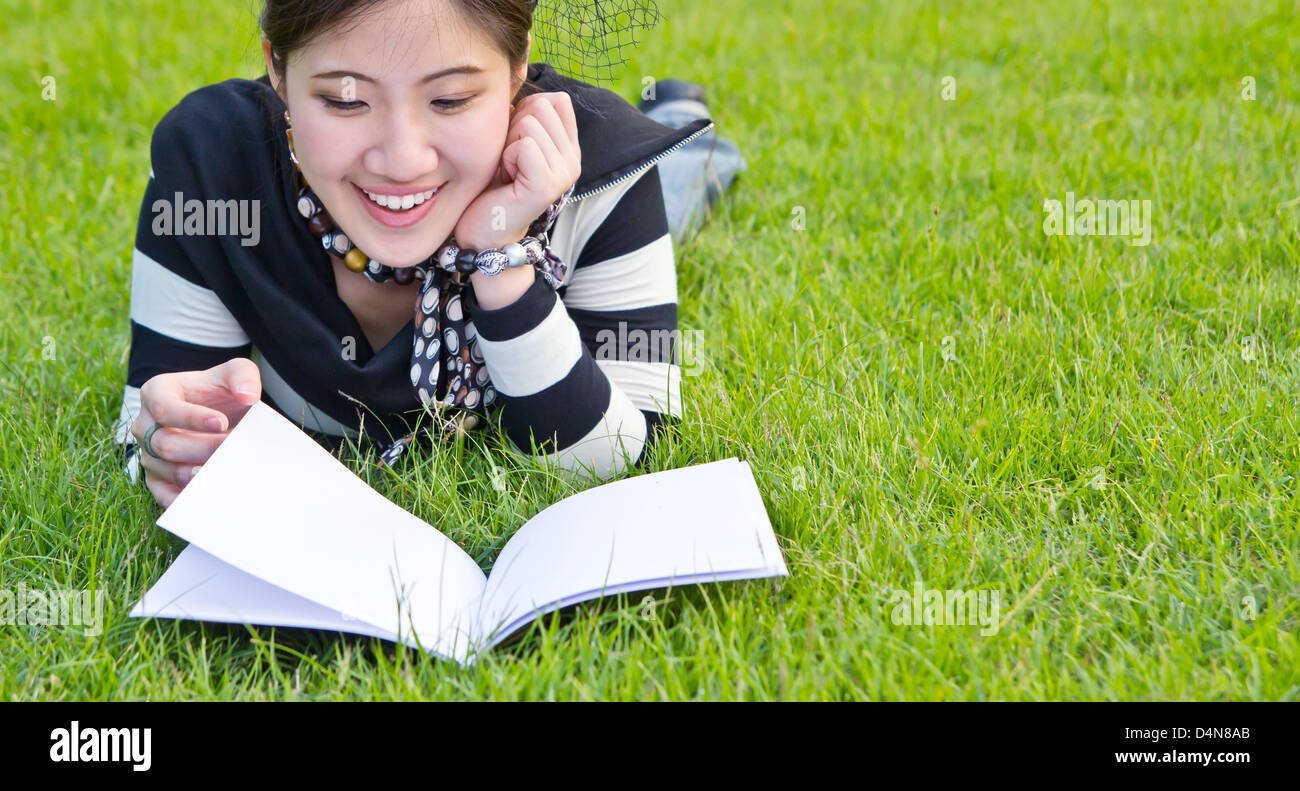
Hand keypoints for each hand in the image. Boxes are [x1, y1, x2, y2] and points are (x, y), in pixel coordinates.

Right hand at [130, 357, 261, 507]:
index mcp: (156, 392)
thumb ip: (243, 375)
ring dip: (199, 473)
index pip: (165, 409)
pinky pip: (161, 494)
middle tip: (232, 450)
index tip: (223, 423)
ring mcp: (148, 453)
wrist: (221, 413)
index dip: (193, 418)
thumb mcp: (235, 373)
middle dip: (203, 449)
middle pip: (165, 444)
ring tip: (227, 471)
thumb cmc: (222, 391)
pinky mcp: (156, 478)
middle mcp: (145, 424)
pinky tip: (207, 498)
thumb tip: (248, 394)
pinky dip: (183, 499)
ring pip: (167, 470)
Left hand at [453, 91, 580, 251]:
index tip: (515, 143)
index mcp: (569, 147)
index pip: (557, 99)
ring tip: (507, 170)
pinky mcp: (547, 185)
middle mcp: (574, 160)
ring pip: (530, 123)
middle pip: (541, 105)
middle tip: (508, 160)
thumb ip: (524, 112)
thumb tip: (518, 74)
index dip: (526, 112)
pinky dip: (507, 157)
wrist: (483, 230)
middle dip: (514, 127)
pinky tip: (507, 179)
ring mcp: (564, 173)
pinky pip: (525, 144)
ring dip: (507, 143)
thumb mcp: (511, 139)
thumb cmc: (491, 182)